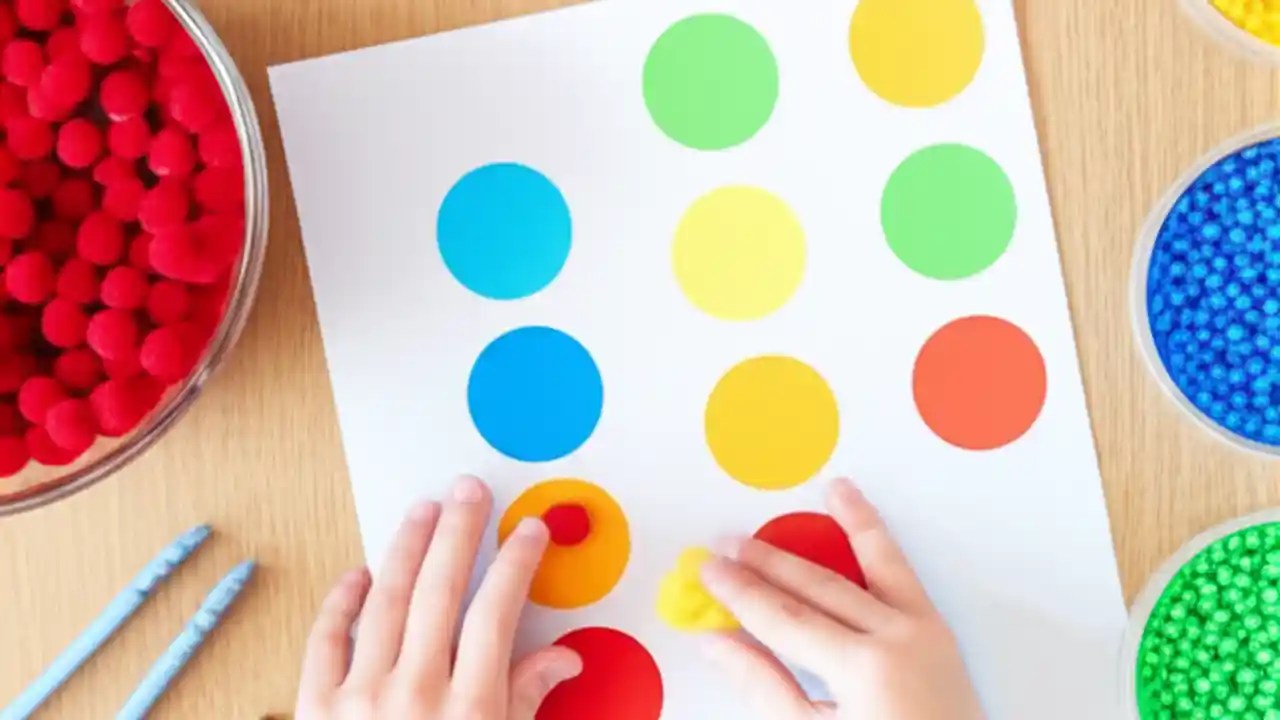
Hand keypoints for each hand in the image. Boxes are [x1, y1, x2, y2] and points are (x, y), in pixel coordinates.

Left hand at [296, 475, 581, 718]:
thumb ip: (526, 703)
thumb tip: (561, 657)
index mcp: (469, 708)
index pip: (498, 610)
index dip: (516, 562)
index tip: (529, 531)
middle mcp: (414, 692)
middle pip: (439, 589)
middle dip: (459, 531)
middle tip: (470, 490)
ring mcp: (360, 698)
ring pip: (383, 601)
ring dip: (404, 547)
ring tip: (422, 511)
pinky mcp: (317, 709)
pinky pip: (326, 641)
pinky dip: (340, 602)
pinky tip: (357, 573)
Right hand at [699, 477, 983, 719]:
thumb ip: (765, 686)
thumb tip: (717, 641)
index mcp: (864, 667)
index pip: (782, 615)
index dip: (738, 591)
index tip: (706, 569)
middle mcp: (900, 638)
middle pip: (819, 586)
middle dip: (770, 562)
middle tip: (729, 540)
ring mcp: (927, 635)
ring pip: (877, 566)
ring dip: (849, 526)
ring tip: (832, 489)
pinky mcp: (941, 640)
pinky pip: (907, 580)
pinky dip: (885, 548)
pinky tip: (869, 529)